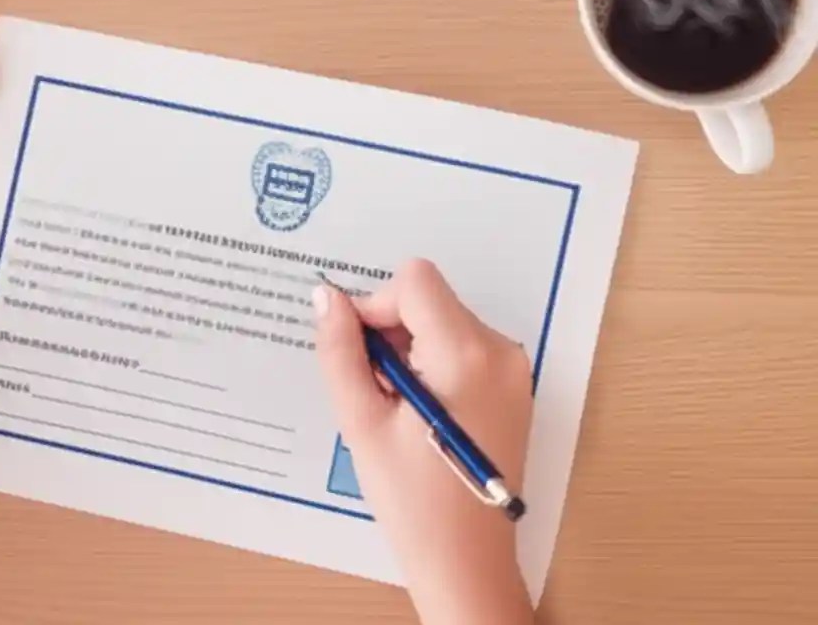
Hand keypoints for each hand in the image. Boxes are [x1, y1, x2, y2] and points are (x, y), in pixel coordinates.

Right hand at [313, 259, 533, 624]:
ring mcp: (513, 369)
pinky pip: (462, 348)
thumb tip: (327, 298)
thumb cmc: (411, 498)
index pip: (413, 280)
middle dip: (391, 334)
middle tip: (376, 394)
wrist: (466, 559)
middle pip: (429, 300)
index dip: (375, 307)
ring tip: (397, 412)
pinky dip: (432, 366)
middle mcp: (499, 350)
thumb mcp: (362, 421)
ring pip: (443, 322)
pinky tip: (419, 417)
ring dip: (409, 352)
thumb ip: (341, 351)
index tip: (360, 356)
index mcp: (465, 353)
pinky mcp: (513, 387)